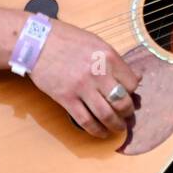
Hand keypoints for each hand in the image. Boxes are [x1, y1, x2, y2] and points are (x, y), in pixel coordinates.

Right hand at [26, 20, 139, 137]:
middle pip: (122, 102)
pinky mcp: (66, 98)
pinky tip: (101, 132)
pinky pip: (86, 120)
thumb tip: (135, 77)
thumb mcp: (96, 43)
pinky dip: (96, 130)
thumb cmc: (67, 40)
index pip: (132, 83)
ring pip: (106, 115)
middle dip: (127, 113)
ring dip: (115, 125)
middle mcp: (98, 73)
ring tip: (117, 128)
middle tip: (126, 116)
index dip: (132, 92)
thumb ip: (115, 61)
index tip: (129, 95)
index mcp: (108, 57)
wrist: (36, 43)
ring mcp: (81, 87)